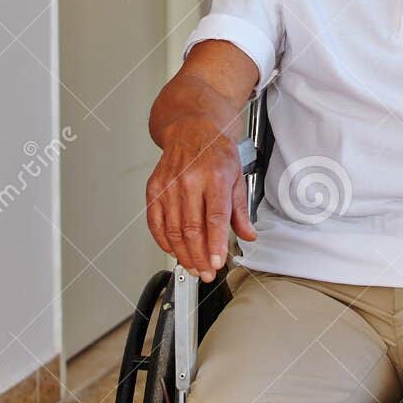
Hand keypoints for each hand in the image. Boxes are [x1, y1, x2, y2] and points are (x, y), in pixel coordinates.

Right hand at [145, 116, 255, 281]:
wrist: (191, 130)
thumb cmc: (215, 153)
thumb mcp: (237, 177)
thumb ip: (241, 211)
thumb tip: (248, 236)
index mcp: (215, 177)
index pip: (215, 218)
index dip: (216, 244)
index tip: (217, 263)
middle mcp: (190, 181)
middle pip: (193, 228)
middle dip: (200, 256)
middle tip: (206, 273)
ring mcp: (169, 185)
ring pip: (173, 229)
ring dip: (183, 253)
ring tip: (193, 267)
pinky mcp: (154, 188)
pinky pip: (155, 221)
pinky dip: (163, 241)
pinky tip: (173, 251)